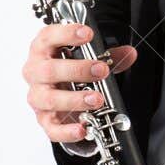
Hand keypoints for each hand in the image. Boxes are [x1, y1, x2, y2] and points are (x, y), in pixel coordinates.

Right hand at [22, 22, 137, 146]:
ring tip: (97, 99)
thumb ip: (108, 54)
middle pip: (49, 70)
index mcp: (43, 50)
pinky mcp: (43, 119)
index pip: (48, 37)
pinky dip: (67, 131)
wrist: (56, 93)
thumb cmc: (67, 69)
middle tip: (102, 70)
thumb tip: (129, 53)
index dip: (67, 34)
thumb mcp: (86, 57)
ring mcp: (38, 96)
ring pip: (50, 99)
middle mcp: (35, 72)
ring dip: (75, 99)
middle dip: (78, 70)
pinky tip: (82, 128)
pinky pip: (52, 128)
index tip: (87, 33)